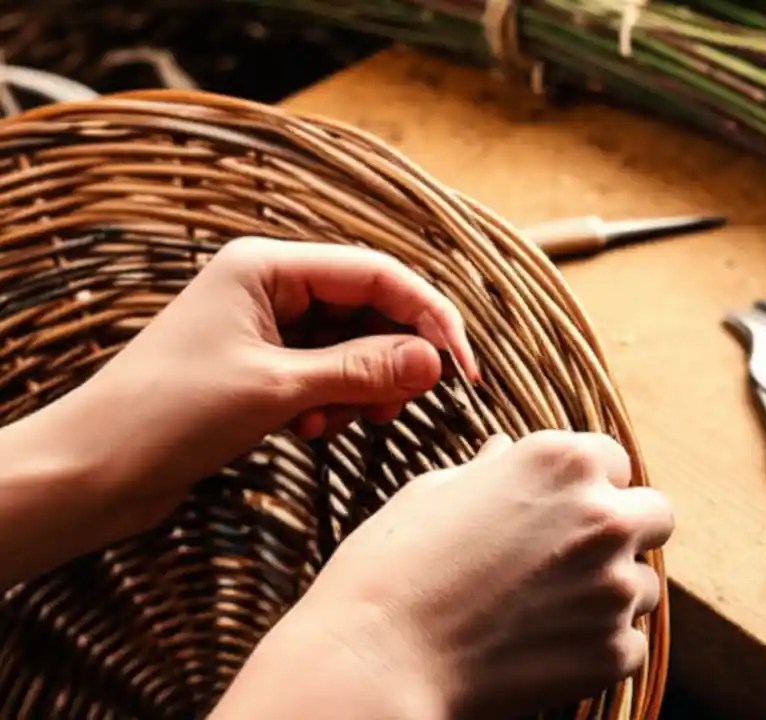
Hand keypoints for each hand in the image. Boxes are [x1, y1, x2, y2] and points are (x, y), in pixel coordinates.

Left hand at [68, 235, 476, 528]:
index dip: (430, 317)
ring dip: (361, 386)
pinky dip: (334, 401)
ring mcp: (265, 326)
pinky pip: (327, 373)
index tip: (463, 368)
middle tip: (400, 406)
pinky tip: (308, 428)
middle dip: (392, 358)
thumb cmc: (166, 415)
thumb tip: (435, 361)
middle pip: (369, 308)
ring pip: (352, 345)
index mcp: (267, 265)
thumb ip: (362, 370)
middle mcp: (270, 285)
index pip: (378, 274)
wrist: (91, 470)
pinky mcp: (261, 366)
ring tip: (334, 423)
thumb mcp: (278, 390)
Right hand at [215, 431, 672, 719]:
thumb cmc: (393, 568)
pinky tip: (543, 648)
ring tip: (543, 611)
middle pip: (655, 515)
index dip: (588, 486)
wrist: (377, 660)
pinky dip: (598, 647)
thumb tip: (504, 451)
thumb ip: (491, 471)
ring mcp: (614, 586)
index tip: (560, 511)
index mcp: (562, 462)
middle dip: (625, 531)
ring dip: (609, 593)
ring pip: (642, 584)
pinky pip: (629, 642)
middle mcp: (602, 516)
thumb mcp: (434, 493)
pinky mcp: (614, 650)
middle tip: (573, 558)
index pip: (615, 461)